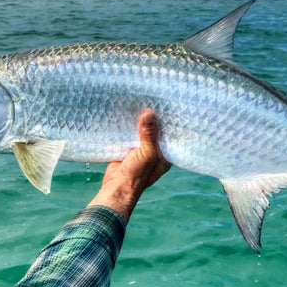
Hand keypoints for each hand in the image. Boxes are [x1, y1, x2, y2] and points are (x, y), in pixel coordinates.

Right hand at [88, 109, 170, 223]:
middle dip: (152, 119)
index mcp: (164, 154)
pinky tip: (126, 113)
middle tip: (152, 98)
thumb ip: (149, 134)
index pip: (170, 135)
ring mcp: (140, 150)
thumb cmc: (137, 174)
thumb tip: (149, 113)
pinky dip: (127, 127)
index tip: (168, 105)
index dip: (169, 122)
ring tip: (139, 101)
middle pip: (154, 131)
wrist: (117, 187)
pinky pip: (128, 135)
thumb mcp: (147, 153)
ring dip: (139, 122)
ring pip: (141, 132)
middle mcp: (154, 151)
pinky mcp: (127, 149)